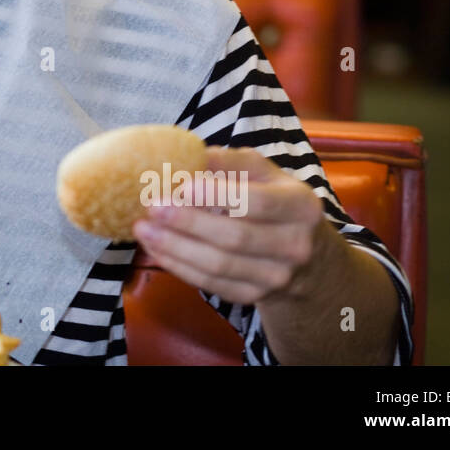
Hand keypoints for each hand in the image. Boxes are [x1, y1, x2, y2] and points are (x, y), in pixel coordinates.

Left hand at [131, 146, 339, 305]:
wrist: (306, 257)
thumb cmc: (275, 202)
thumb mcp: (265, 174)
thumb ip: (231, 162)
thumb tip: (190, 153)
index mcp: (301, 207)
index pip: (257, 202)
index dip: (218, 194)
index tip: (182, 185)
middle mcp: (295, 246)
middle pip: (235, 238)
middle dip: (188, 222)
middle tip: (152, 206)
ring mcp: (276, 277)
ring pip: (219, 266)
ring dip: (175, 247)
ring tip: (143, 229)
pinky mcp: (254, 296)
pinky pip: (211, 284)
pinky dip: (179, 266)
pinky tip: (156, 248)